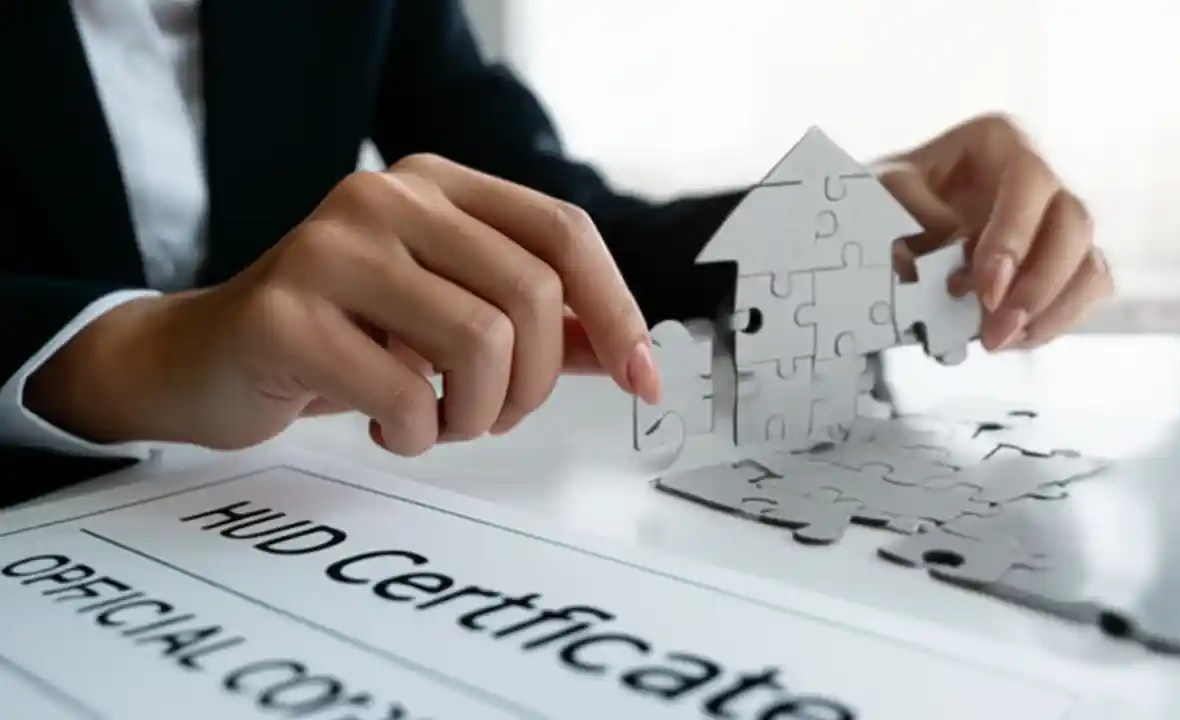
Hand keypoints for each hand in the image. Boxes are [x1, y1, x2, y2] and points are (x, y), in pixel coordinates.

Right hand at [28, 155, 660, 454]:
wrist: (205, 358)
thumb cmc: (339, 337)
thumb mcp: (445, 317)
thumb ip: (537, 325)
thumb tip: (625, 350)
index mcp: (435, 186)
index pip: (562, 232)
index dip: (616, 310)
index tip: (642, 377)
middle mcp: (387, 198)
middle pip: (532, 296)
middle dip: (533, 385)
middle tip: (494, 415)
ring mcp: (331, 247)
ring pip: (481, 344)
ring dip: (477, 415)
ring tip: (440, 422)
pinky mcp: (287, 312)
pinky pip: (409, 395)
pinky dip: (416, 435)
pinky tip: (387, 427)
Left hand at [874, 114, 1113, 350]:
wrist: (885, 225)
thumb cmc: (889, 197)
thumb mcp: (883, 191)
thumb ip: (914, 213)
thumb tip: (957, 247)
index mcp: (998, 142)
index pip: (1030, 179)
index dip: (1015, 236)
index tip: (987, 288)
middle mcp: (1037, 179)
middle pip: (1073, 224)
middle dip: (1038, 286)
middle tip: (995, 331)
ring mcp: (1053, 223)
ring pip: (1088, 263)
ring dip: (1051, 312)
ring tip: (999, 341)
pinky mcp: (1058, 264)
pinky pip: (1082, 293)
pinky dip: (1053, 323)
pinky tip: (1012, 340)